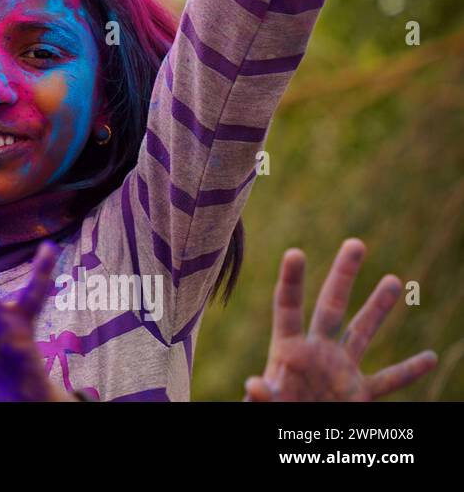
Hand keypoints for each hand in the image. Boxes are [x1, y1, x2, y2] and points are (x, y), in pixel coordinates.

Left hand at [244, 239, 436, 401]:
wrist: (296, 442)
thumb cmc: (274, 419)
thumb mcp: (267, 407)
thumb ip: (262, 397)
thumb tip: (254, 385)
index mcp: (289, 351)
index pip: (288, 307)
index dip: (292, 281)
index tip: (295, 252)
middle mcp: (317, 353)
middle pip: (331, 306)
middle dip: (343, 275)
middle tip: (356, 243)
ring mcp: (340, 370)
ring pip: (363, 332)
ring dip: (380, 308)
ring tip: (394, 279)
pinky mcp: (359, 394)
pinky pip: (389, 380)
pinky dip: (410, 371)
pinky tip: (430, 357)